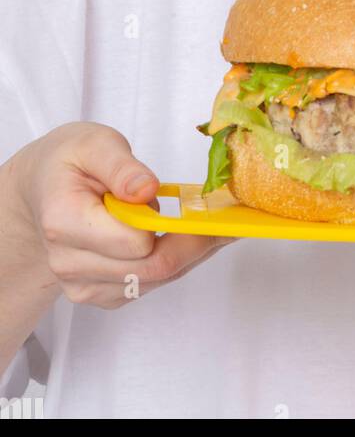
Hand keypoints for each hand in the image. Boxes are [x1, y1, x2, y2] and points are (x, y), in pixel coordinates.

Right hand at [8, 122, 237, 309]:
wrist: (42, 190)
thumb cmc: (69, 162)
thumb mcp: (93, 144)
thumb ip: (120, 166)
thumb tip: (145, 189)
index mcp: (65, 221)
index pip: (135, 241)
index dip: (176, 225)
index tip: (209, 206)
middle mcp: (69, 262)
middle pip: (151, 268)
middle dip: (196, 243)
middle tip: (230, 219)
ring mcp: (83, 284)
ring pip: (155, 280)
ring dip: (189, 254)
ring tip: (210, 223)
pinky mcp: (99, 293)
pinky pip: (148, 285)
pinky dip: (174, 262)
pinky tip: (182, 236)